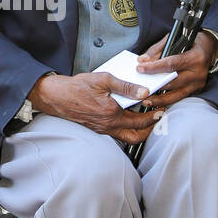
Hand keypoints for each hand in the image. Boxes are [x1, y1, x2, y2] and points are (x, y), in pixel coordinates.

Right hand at [28, 72, 161, 144]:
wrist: (56, 96)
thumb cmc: (77, 87)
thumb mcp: (104, 80)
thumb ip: (126, 86)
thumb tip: (144, 92)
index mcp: (112, 114)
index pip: (140, 121)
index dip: (154, 116)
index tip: (161, 110)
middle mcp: (108, 126)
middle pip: (136, 136)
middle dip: (150, 128)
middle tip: (157, 119)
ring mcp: (102, 129)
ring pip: (126, 137)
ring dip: (138, 131)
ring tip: (145, 119)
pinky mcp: (97, 129)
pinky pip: (116, 133)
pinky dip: (126, 128)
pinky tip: (127, 116)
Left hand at [134, 32, 216, 108]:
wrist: (209, 49)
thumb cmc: (191, 42)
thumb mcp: (176, 39)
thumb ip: (158, 49)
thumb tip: (142, 60)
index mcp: (195, 57)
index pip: (172, 63)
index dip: (155, 67)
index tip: (140, 68)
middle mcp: (198, 73)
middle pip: (173, 82)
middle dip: (154, 85)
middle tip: (138, 87)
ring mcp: (198, 84)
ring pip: (176, 95)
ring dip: (159, 99)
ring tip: (145, 100)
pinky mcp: (196, 91)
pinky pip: (179, 98)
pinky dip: (167, 100)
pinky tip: (156, 102)